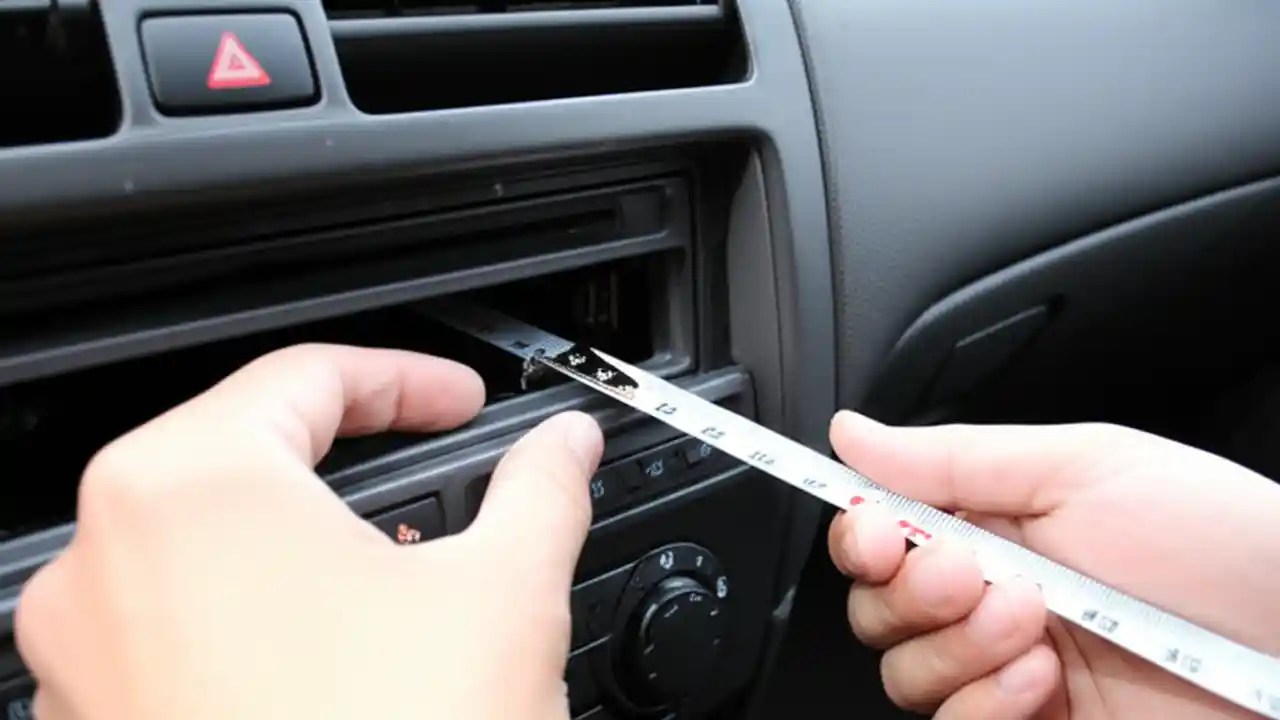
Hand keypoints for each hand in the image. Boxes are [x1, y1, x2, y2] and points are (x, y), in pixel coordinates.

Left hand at [15, 344, 604, 719]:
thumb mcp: (504, 593)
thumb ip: (540, 489)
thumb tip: (566, 447)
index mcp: (187, 489)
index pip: (308, 378)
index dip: (409, 382)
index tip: (463, 404)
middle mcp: (104, 565)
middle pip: (253, 462)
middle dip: (364, 471)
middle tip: (445, 496)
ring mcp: (86, 659)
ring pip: (213, 553)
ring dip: (315, 551)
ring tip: (404, 590)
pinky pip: (182, 635)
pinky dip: (265, 626)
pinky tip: (344, 668)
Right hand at [826, 411, 1279, 719]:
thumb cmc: (1220, 543)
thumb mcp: (1083, 467)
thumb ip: (955, 457)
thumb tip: (852, 433)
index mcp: (992, 524)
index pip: (879, 533)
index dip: (859, 536)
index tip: (878, 534)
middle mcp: (988, 598)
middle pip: (875, 610)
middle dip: (911, 592)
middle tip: (976, 574)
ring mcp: (1008, 670)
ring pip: (905, 674)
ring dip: (956, 647)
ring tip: (1035, 625)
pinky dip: (984, 705)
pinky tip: (1043, 680)